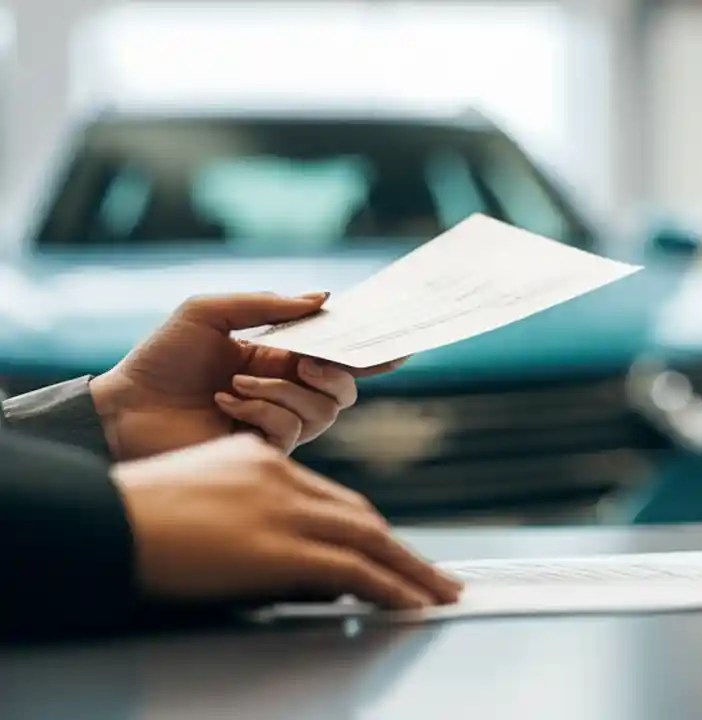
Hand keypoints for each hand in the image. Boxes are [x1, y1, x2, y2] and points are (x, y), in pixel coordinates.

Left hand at [89, 292, 406, 458]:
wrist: (123, 411)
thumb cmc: (160, 359)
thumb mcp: (209, 313)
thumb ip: (267, 305)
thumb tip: (322, 299)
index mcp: (279, 356)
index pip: (338, 353)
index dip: (372, 351)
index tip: (400, 343)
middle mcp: (286, 390)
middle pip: (344, 388)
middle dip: (334, 372)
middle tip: (306, 361)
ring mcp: (277, 423)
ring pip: (323, 410)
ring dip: (284, 391)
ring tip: (237, 383)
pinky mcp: (264, 451)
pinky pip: (290, 429)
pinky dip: (261, 410)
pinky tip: (227, 403)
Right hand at [112, 434, 461, 608]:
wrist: (102, 522)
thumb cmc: (134, 520)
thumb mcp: (202, 503)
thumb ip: (250, 521)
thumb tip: (289, 560)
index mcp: (262, 460)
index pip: (333, 499)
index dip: (368, 530)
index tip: (391, 552)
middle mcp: (282, 477)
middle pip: (362, 516)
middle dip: (402, 552)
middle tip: (435, 576)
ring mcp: (285, 509)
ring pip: (371, 540)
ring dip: (412, 572)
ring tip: (441, 594)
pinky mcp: (282, 546)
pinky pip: (355, 569)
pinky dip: (391, 587)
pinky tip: (412, 603)